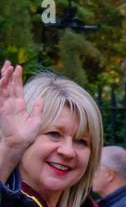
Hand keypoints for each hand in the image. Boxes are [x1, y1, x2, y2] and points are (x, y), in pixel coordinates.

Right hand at [0, 61, 39, 176]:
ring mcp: (5, 106)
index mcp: (19, 105)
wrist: (20, 143)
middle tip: (10, 63)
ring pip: (3, 88)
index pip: (17, 88)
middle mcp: (11, 104)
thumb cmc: (28, 135)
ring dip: (5, 77)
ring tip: (7, 67)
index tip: (18, 67)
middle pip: (9, 85)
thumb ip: (38, 109)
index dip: (17, 78)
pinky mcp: (1, 110)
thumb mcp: (36, 120)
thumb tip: (41, 98)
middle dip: (9, 74)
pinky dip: (0, 87)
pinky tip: (2, 79)